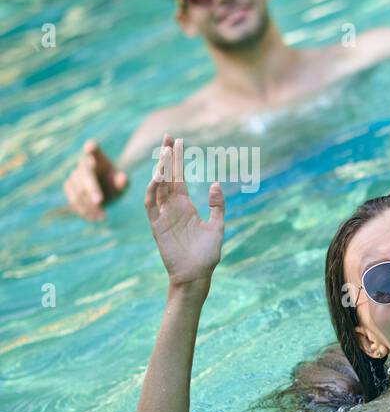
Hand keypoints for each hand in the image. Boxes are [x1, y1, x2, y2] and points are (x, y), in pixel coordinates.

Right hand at [63, 140, 127, 220]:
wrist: (108, 189)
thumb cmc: (118, 182)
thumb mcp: (124, 182)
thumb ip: (123, 181)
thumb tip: (123, 179)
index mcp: (98, 158)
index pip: (94, 150)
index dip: (92, 148)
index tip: (91, 146)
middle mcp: (83, 165)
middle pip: (84, 176)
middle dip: (90, 189)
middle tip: (99, 202)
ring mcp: (74, 177)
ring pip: (76, 191)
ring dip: (87, 204)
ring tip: (103, 215)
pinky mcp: (70, 189)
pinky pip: (73, 201)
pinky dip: (84, 211)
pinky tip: (96, 218)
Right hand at [143, 135, 224, 287]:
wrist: (196, 274)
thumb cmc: (207, 254)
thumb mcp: (217, 227)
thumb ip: (217, 206)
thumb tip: (216, 183)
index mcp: (186, 206)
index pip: (179, 177)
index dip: (177, 160)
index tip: (178, 141)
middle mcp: (172, 208)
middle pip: (167, 177)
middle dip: (167, 158)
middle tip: (168, 137)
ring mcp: (163, 216)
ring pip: (158, 188)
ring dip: (160, 170)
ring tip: (164, 153)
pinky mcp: (157, 227)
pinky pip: (151, 206)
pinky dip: (152, 192)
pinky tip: (157, 178)